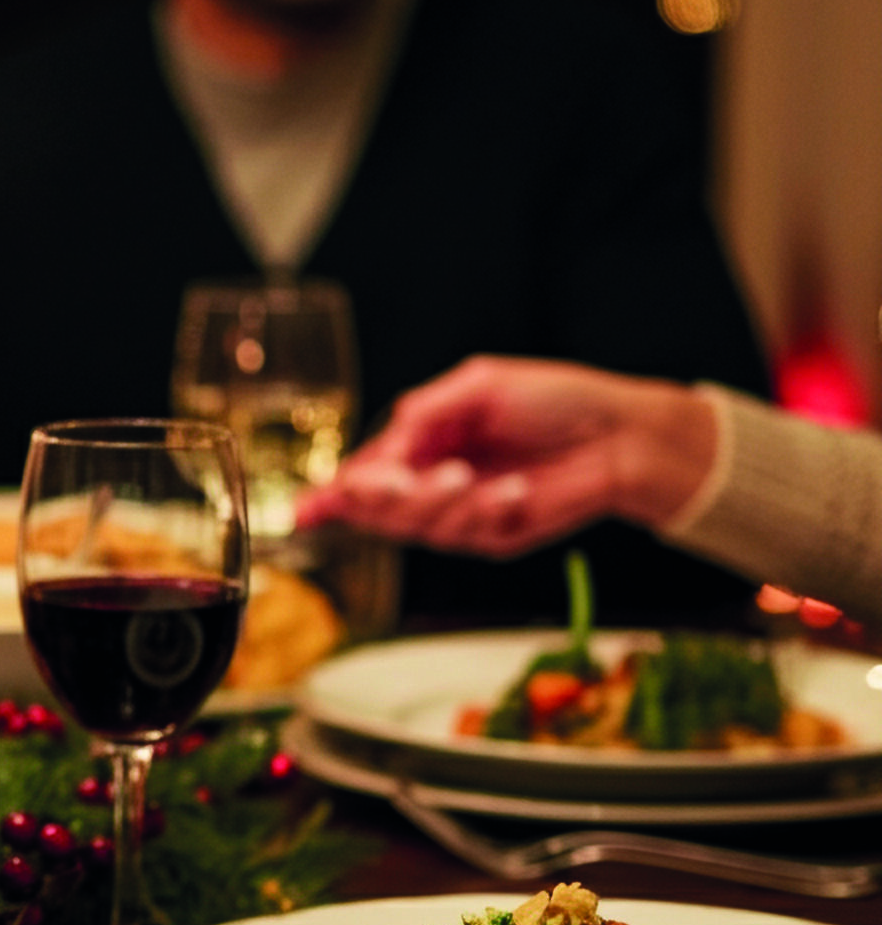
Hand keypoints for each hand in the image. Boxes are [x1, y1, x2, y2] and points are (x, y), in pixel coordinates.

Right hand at [295, 356, 715, 557]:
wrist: (622, 433)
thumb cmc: (556, 398)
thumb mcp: (479, 385)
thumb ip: (423, 412)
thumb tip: (382, 449)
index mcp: (421, 444)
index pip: (362, 477)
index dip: (329, 498)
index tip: (303, 512)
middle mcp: (432, 483)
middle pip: (376, 509)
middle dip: (378, 498)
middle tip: (395, 479)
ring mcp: (461, 515)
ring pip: (416, 527)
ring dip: (435, 502)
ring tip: (469, 474)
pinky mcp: (494, 538)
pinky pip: (468, 534)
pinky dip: (485, 511)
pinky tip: (514, 489)